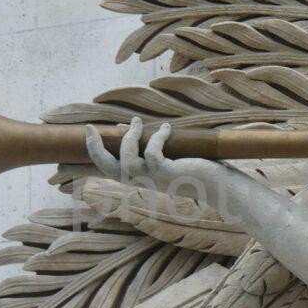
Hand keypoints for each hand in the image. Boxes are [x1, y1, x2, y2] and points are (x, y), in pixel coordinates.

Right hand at [85, 118, 227, 197]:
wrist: (219, 185)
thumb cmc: (193, 167)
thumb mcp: (165, 154)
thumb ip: (145, 144)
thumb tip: (125, 127)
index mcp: (140, 178)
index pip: (108, 169)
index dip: (94, 152)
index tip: (89, 132)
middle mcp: (144, 182)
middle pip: (109, 168)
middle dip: (96, 148)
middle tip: (91, 128)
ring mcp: (155, 179)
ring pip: (128, 160)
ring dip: (130, 138)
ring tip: (136, 122)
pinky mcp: (169, 173)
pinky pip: (153, 154)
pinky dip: (156, 138)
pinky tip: (166, 129)